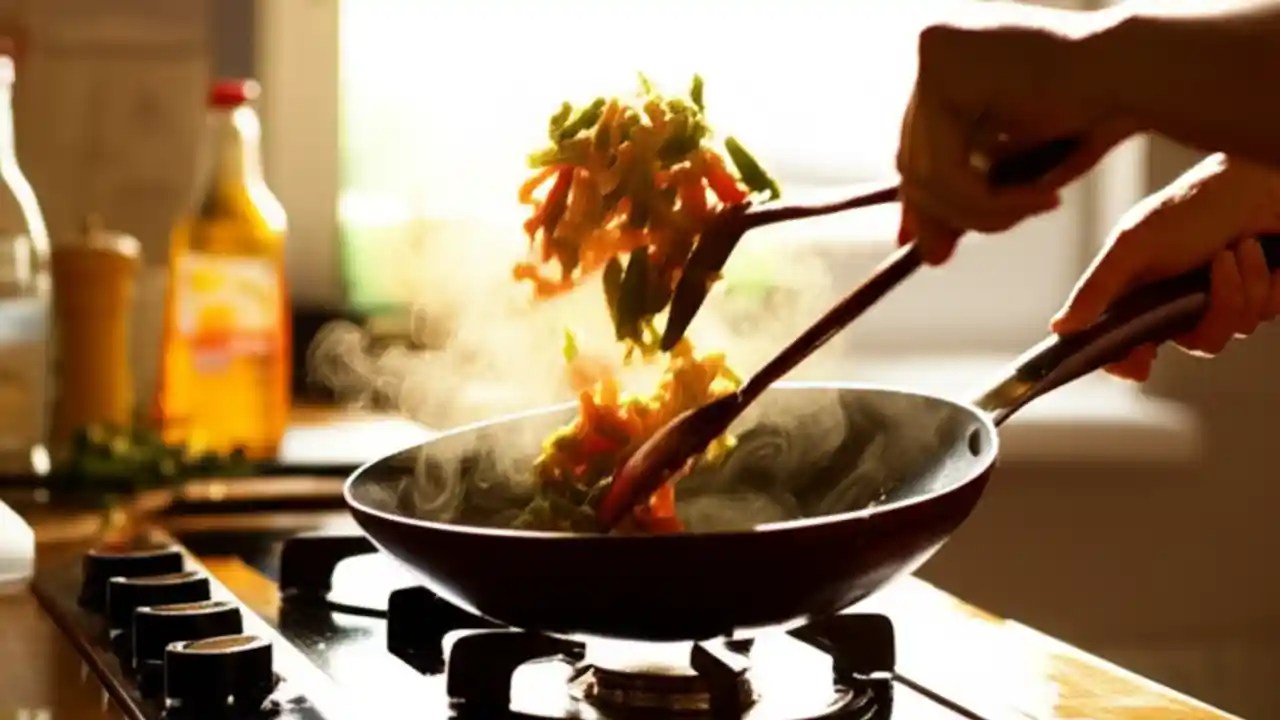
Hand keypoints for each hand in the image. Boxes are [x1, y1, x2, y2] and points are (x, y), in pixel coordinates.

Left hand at [896, 7, 1135, 263]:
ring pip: (923, 170)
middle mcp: (932, 47)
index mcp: (943, 63)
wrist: (1139, 74)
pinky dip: (988, 199)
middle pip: (911, 160)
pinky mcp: (941, 65)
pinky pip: (941, 165)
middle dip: (956, 211)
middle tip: (1011, 226)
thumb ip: (958, 198)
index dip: (927, 204)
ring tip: (1038, 207)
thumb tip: (913, 248)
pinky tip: (1044, 196)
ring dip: (981, 210)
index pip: (913, 148)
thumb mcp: (1011, 167)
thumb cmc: (1090, 114)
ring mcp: (933, 50)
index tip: (941, 253)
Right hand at [1051, 154, 1279, 380]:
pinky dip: (1266, 282)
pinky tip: (1260, 252)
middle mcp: (1180, 303)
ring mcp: (1221, 300)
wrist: (1256, 183)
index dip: (1128, 362)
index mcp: (1141, 294)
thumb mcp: (1132, 246)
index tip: (1139, 364)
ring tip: (1239, 247)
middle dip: (1214, 308)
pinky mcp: (1257, 295)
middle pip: (1197, 343)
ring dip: (1243, 285)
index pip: (1126, 346)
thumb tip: (1058, 327)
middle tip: (1216, 266)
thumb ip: (1096, 289)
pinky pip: (1265, 313)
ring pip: (1237, 329)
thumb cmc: (1190, 205)